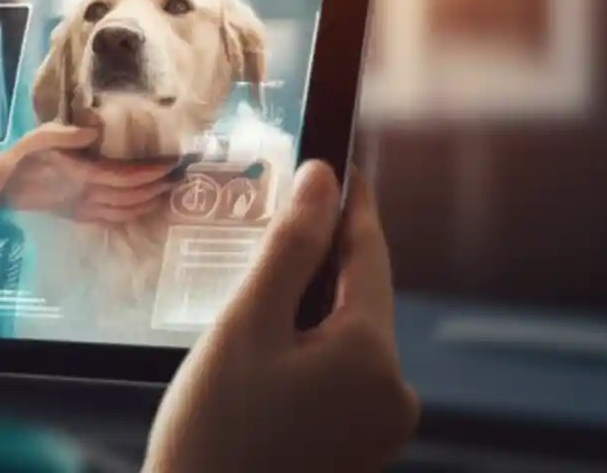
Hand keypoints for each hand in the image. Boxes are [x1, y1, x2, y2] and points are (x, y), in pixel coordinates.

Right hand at [1, 122, 177, 223]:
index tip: (170, 164)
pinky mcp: (80, 217)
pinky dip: (132, 215)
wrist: (6, 186)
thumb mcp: (45, 136)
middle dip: (157, 188)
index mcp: (84, 175)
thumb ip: (72, 134)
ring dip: (149, 204)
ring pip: (126, 212)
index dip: (151, 172)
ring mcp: (85, 210)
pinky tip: (141, 209)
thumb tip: (97, 129)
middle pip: (132, 196)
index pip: (127, 176)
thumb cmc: (26, 157)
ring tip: (166, 194)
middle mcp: (89, 196)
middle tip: (178, 178)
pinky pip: (112, 220)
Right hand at [144, 162, 418, 472]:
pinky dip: (308, 354)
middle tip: (275, 223)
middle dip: (320, 262)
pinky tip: (261, 357)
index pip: (370, 255)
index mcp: (373, 357)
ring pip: (347, 338)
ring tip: (252, 300)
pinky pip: (340, 378)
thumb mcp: (245, 326)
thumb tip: (325, 179)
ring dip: (309, 311)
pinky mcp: (358, 451)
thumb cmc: (212, 432)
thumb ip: (290, 247)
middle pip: (360, 298)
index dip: (352, 205)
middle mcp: (394, 395)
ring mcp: (381, 429)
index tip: (342, 163)